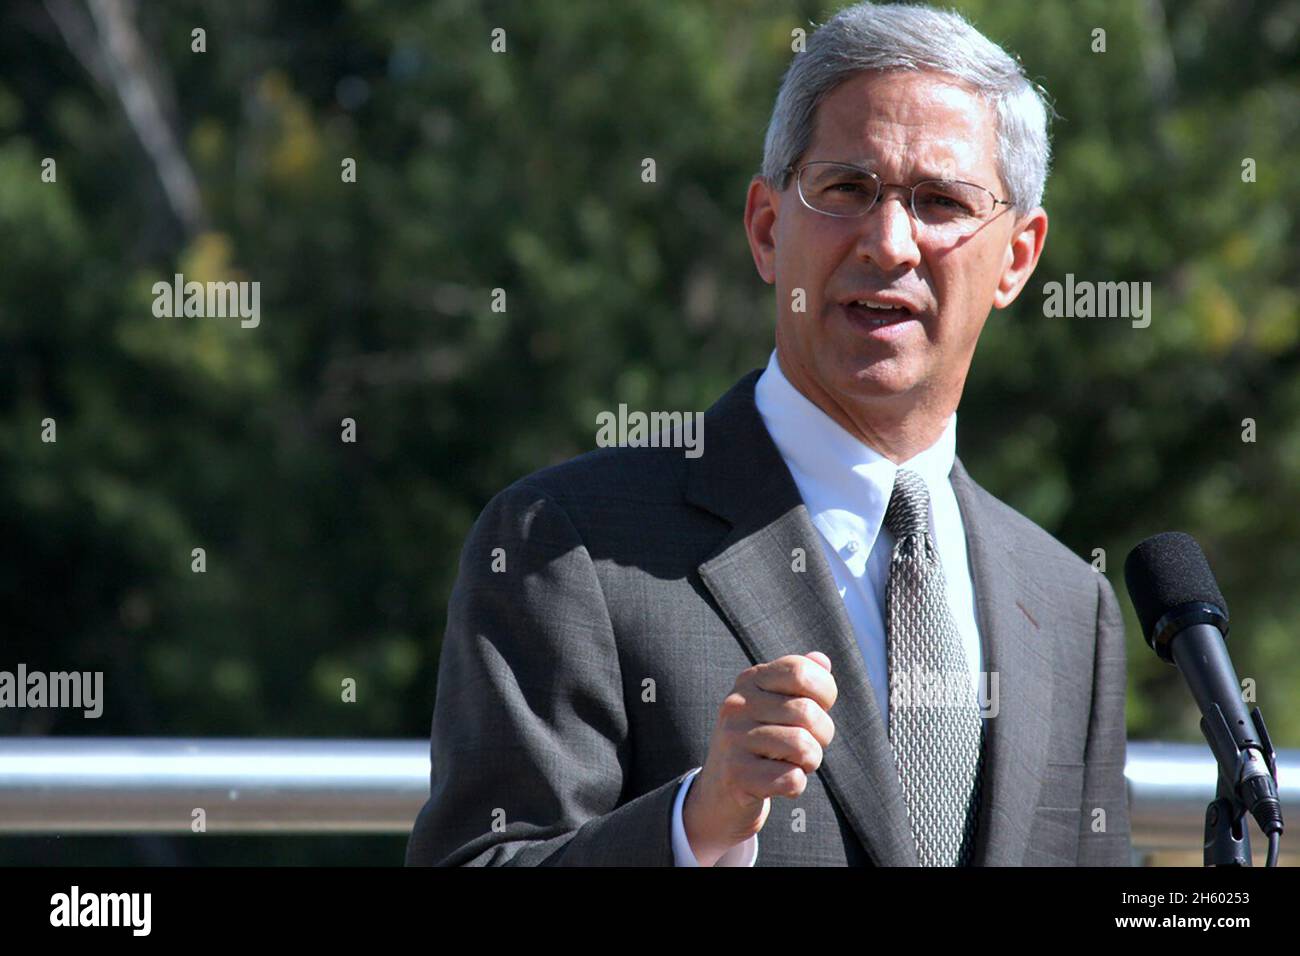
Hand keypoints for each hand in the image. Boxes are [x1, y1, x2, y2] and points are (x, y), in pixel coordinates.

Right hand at [683, 651, 836, 864]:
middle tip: (806, 745)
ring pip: (804, 746)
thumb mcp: (775, 705)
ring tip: (794, 763)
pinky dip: (796, 784)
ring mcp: (733, 739)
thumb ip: (799, 681)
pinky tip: (779, 782)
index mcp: (750, 680)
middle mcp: (736, 705)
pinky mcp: (736, 775)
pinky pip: (792, 779)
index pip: (801, 671)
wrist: (718, 791)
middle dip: (822, 734)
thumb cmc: (759, 741)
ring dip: (810, 761)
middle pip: (808, 712)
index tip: (817, 707)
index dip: (825, 692)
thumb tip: (822, 661)